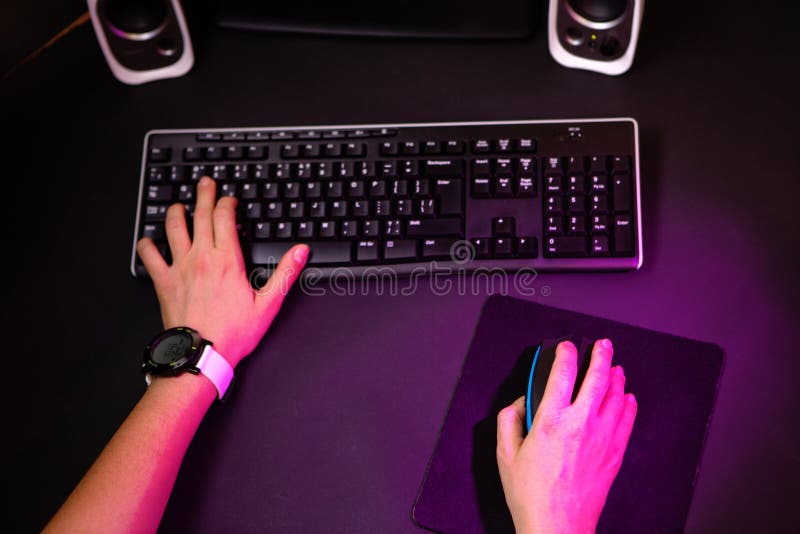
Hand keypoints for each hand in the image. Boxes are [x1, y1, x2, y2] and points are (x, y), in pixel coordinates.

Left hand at [136, 176, 307, 367]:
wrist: (202, 354)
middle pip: (200, 215)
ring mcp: (180, 267)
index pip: (224, 217)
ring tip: (179, 205)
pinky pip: (149, 256)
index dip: (227, 203)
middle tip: (205, 183)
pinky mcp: (163, 282)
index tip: (230, 199)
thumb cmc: (233, 333)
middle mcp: (201, 257)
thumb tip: (301, 252)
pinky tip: (149, 241)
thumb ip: (285, 273)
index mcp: (227, 260)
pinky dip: (148, 245)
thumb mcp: (268, 303)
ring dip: (176, 212)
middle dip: (203, 194)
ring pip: (174, 228)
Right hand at [496, 339, 636, 533]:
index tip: (566, 347)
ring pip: (617, 396)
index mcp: (551, 421)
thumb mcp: (505, 455)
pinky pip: (627, 420)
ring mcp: (602, 438)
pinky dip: (629, 405)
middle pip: (598, 378)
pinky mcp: (614, 454)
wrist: (558, 527)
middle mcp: (580, 424)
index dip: (565, 354)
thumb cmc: (532, 495)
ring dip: (617, 377)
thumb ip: (508, 421)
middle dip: (601, 355)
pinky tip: (628, 398)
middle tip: (603, 344)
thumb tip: (520, 404)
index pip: (562, 374)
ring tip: (616, 367)